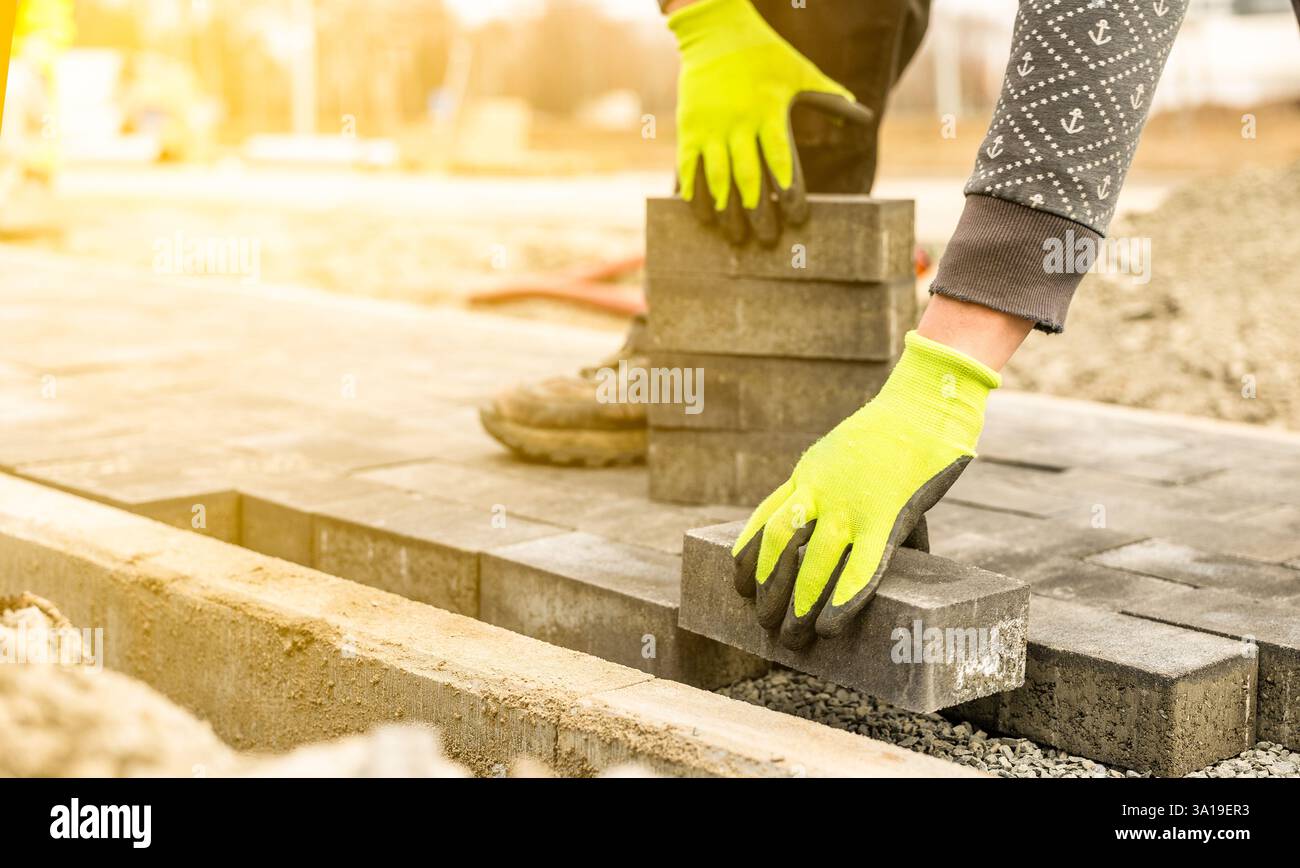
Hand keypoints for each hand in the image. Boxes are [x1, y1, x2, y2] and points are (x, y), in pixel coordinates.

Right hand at [669, 0, 872, 244]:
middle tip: (766, 240)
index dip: (788, 191)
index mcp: (769, 113)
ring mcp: (712, 128)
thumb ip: (830, 99)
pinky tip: (702, 217)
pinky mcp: (690, 129)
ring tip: (734, 238)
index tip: (796, 217)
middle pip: (750, 177)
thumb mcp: (800, 73)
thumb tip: (864, 118)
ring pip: (719, 179)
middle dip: (758, 212)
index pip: (781, 160)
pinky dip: (695, 194)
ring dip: (727, 212)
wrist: (715, 33)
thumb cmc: (764, 55)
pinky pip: (690, 168)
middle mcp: (740, 124)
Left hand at [731, 331, 1000, 648]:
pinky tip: (832, 626)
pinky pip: (859, 566)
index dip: (748, 557)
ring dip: (796, 603)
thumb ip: (847, 497)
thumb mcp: (852, 459)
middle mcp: (819, 490)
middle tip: (764, 625)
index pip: (764, 520)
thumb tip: (878, 544)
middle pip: (779, 548)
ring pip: (810, 563)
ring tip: (791, 636)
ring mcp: (849, 503)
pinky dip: (843, 599)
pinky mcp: (886, 514)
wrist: (926, 401)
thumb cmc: (899, 434)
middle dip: (768, 592)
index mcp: (807, 475)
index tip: (739, 586)